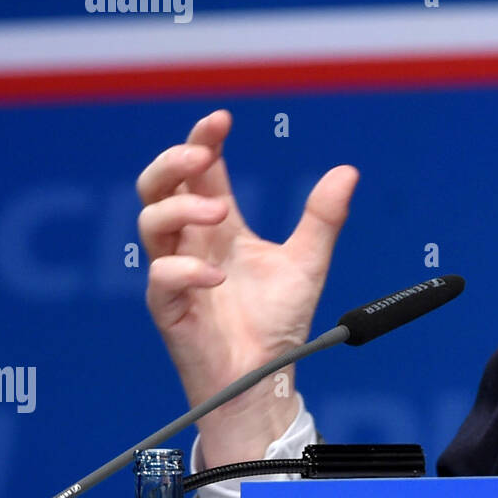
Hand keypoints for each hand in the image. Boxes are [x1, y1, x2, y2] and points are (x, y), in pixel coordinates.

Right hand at [137, 109, 358, 466]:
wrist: (268, 377)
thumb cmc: (278, 320)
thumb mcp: (308, 261)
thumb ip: (323, 217)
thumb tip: (347, 170)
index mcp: (220, 225)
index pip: (200, 171)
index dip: (202, 141)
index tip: (221, 120)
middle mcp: (192, 242)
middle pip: (157, 186)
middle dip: (172, 163)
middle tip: (202, 155)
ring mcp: (176, 272)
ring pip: (150, 223)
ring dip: (180, 209)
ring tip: (219, 213)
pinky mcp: (169, 308)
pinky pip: (160, 277)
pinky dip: (185, 269)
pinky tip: (217, 274)